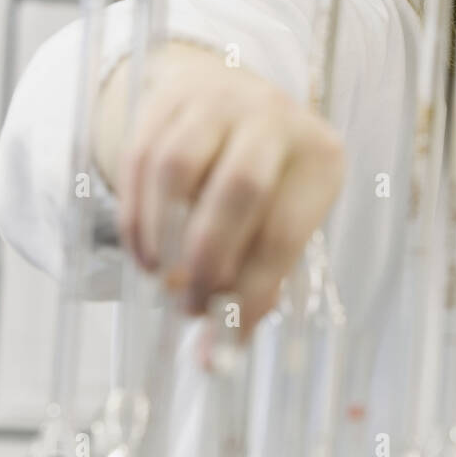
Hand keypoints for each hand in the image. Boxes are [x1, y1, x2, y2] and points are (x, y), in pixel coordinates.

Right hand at [100, 42, 345, 339]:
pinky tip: (142, 251)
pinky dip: (135, 214)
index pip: (287, 231)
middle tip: (188, 304)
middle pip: (240, 188)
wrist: (230, 96)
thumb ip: (254, 285)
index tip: (225, 334)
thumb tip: (214, 361)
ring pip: (178, 168)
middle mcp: (275, 119)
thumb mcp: (279, 221)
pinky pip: (140, 159)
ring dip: (161, 235)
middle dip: (207, 257)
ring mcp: (220, 101)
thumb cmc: (266, 182)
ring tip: (158, 278)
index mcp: (320, 158)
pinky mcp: (168, 99)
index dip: (252, 290)